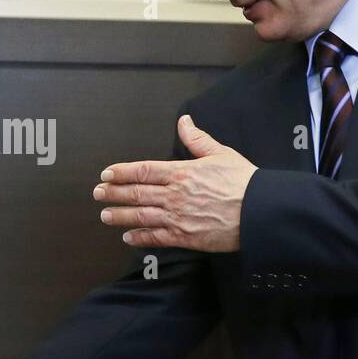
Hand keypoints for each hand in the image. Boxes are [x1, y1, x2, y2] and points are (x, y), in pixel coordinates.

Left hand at [93, 114, 257, 251]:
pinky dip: (140, 237)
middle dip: (113, 193)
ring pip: (141, 216)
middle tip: (97, 193)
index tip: (106, 173)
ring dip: (120, 215)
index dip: (122, 172)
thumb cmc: (243, 182)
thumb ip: (197, 139)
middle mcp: (175, 195)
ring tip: (105, 215)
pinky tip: (128, 237)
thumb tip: (184, 121)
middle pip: (136, 193)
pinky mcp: (185, 237)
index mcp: (182, 172)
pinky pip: (156, 237)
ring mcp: (178, 217)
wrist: (259, 212)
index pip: (143, 170)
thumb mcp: (220, 153)